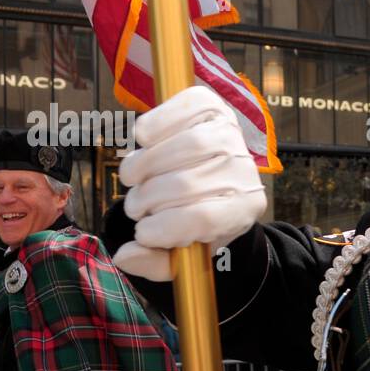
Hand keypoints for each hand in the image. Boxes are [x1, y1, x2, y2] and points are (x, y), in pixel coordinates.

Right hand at [114, 86, 266, 282]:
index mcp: (243, 210)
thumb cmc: (197, 219)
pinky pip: (185, 108)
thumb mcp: (185, 250)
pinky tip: (144, 140)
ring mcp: (231, 137)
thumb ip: (157, 262)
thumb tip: (125, 256)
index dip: (165, 228)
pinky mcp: (214, 110)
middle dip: (147, 199)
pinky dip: (156, 123)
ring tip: (134, 179)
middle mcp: (244, 172)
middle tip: (136, 207)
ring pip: (184, 145)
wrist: (217, 178)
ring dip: (143, 165)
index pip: (204, 219)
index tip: (143, 233)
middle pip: (187, 184)